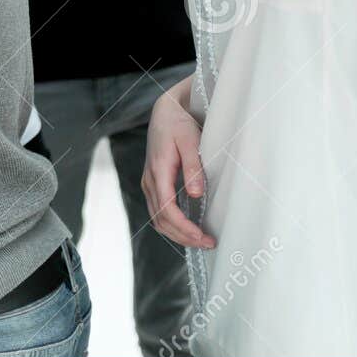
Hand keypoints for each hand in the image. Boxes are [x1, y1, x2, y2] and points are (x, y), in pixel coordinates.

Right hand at [142, 87, 215, 248]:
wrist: (165, 113)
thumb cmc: (179, 125)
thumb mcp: (190, 141)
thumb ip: (193, 167)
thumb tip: (196, 194)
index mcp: (158, 171)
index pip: (167, 209)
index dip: (183, 227)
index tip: (202, 236)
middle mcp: (150, 180)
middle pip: (160, 220)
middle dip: (183, 236)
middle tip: (208, 243)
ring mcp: (149, 183)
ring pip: (157, 219)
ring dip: (177, 234)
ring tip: (200, 240)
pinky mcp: (152, 184)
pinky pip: (158, 212)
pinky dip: (171, 225)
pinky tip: (188, 228)